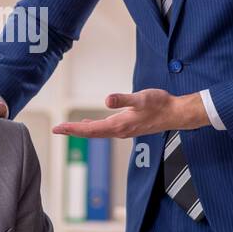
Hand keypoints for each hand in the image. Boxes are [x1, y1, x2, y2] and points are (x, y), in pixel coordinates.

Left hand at [52, 89, 207, 139]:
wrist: (176, 114)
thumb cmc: (160, 104)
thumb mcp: (141, 98)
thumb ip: (123, 99)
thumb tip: (107, 100)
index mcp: (118, 125)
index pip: (90, 129)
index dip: (72, 128)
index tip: (57, 128)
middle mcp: (119, 130)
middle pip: (90, 133)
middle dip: (73, 131)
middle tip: (56, 129)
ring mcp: (123, 130)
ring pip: (97, 132)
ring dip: (82, 131)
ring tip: (68, 128)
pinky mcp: (128, 127)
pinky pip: (105, 130)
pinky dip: (93, 128)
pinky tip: (91, 125)